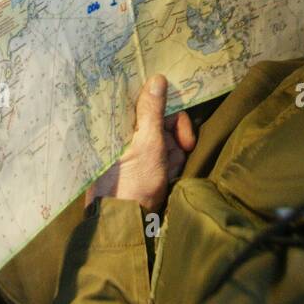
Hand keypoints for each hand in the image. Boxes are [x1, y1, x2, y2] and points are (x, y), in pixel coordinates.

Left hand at [85, 74, 195, 213]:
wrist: (126, 224)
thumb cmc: (133, 183)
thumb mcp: (147, 143)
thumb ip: (153, 111)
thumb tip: (157, 78)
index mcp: (120, 122)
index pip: (149, 101)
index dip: (169, 111)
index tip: (181, 124)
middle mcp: (127, 133)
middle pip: (163, 121)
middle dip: (176, 138)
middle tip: (183, 149)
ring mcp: (136, 151)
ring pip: (168, 140)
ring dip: (174, 156)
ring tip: (166, 173)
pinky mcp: (143, 167)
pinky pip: (165, 157)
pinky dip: (171, 167)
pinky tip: (167, 179)